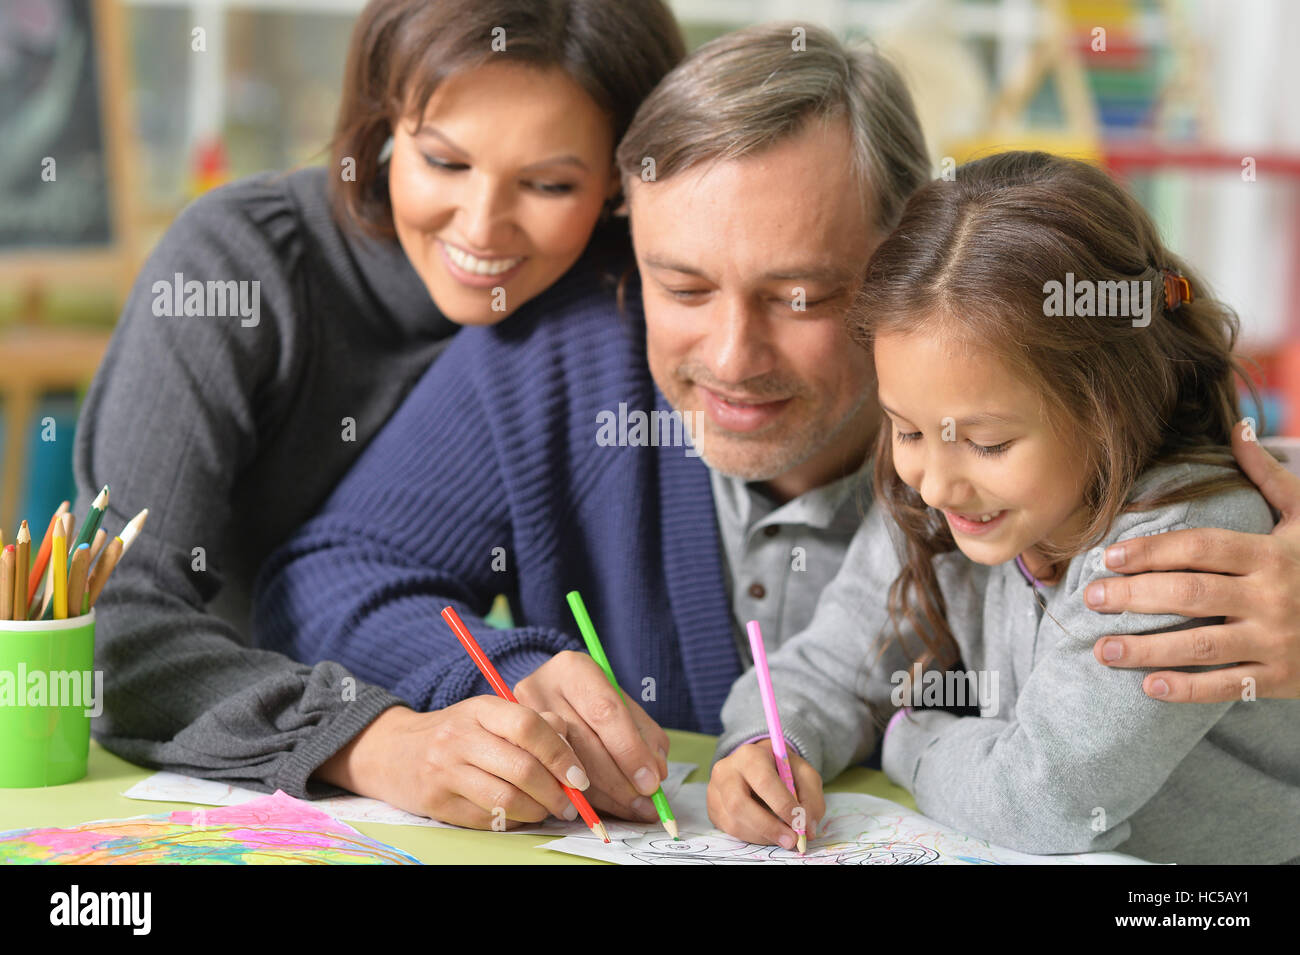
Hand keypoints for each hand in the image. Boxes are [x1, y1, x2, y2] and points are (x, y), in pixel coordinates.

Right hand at [313, 700, 591, 828]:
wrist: (392, 751)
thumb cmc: (455, 732)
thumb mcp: (488, 715)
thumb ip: (532, 723)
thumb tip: (572, 746)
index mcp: (481, 709)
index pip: (528, 727)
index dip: (560, 754)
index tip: (579, 776)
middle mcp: (460, 738)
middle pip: (522, 769)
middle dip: (556, 792)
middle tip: (571, 803)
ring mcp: (445, 771)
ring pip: (506, 799)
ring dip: (537, 812)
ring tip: (547, 811)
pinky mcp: (436, 803)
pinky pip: (487, 820)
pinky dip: (512, 822)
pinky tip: (519, 816)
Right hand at [514, 650, 669, 821]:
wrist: (550, 692)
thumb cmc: (593, 697)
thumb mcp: (622, 703)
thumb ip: (644, 734)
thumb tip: (654, 773)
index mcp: (573, 669)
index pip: (604, 711)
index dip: (629, 750)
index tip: (651, 781)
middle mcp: (541, 688)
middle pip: (584, 743)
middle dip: (620, 781)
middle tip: (647, 803)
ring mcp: (520, 718)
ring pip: (567, 767)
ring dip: (607, 796)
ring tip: (635, 810)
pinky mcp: (513, 745)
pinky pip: (554, 781)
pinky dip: (588, 799)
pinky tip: (609, 806)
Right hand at [707, 739, 824, 848]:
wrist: (759, 766)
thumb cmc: (783, 771)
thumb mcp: (805, 776)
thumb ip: (811, 800)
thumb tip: (807, 830)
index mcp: (750, 755)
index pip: (764, 782)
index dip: (783, 806)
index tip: (800, 824)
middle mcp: (726, 770)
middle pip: (739, 804)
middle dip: (768, 827)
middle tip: (791, 840)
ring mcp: (714, 790)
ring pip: (733, 822)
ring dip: (762, 836)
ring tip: (782, 836)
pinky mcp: (712, 809)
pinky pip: (729, 830)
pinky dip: (753, 837)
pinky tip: (767, 832)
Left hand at [1087, 421, 1299, 700]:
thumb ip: (1269, 477)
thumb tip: (1238, 428)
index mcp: (1272, 555)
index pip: (1201, 547)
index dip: (1152, 550)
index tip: (1109, 557)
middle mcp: (1272, 597)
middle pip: (1191, 594)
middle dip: (1134, 597)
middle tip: (1090, 598)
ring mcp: (1277, 641)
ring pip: (1201, 646)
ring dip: (1146, 649)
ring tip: (1101, 648)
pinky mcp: (1280, 679)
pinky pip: (1227, 687)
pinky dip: (1186, 689)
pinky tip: (1148, 687)